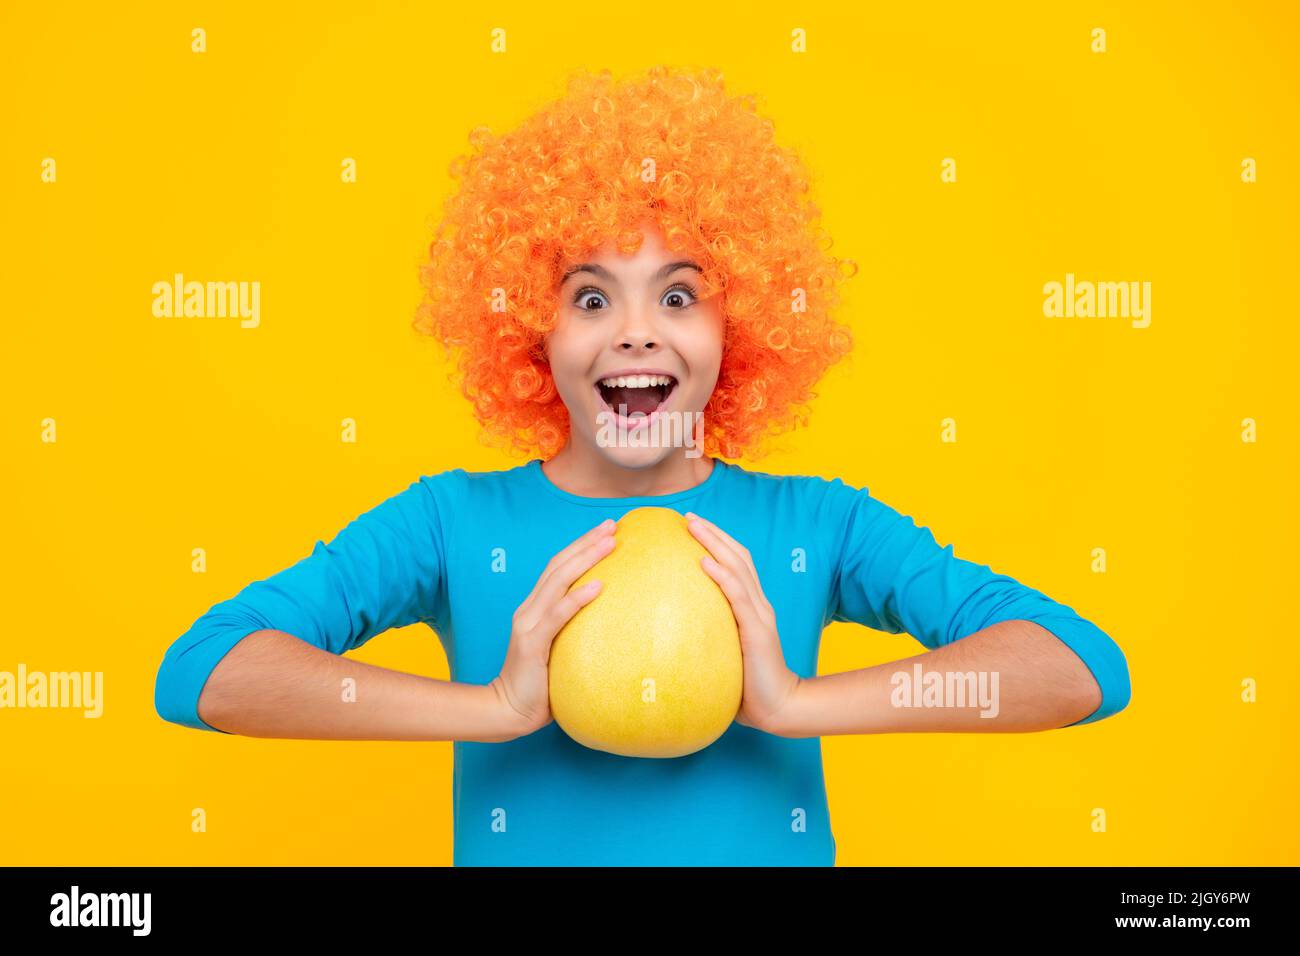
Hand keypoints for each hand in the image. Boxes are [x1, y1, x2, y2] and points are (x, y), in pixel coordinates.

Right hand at [491, 518, 615, 736]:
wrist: (510, 709)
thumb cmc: (541, 682)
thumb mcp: (561, 647)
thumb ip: (575, 629)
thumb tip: (611, 618)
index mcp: (536, 607)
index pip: (560, 567)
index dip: (582, 546)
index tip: (607, 531)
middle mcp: (530, 608)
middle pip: (560, 565)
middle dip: (586, 542)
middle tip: (612, 525)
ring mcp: (529, 623)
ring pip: (558, 581)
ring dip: (586, 559)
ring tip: (609, 542)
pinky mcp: (532, 643)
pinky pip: (557, 615)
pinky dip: (577, 598)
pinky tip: (598, 585)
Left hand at [685, 511, 800, 734]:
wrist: (777, 707)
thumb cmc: (747, 684)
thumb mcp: (725, 651)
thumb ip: (710, 634)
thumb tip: (673, 630)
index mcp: (752, 607)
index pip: (737, 565)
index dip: (718, 542)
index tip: (693, 527)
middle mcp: (759, 605)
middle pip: (738, 558)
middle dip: (714, 534)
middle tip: (688, 517)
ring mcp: (760, 616)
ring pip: (738, 569)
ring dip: (714, 544)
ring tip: (694, 527)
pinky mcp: (757, 631)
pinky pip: (738, 597)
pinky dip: (722, 576)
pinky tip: (705, 562)